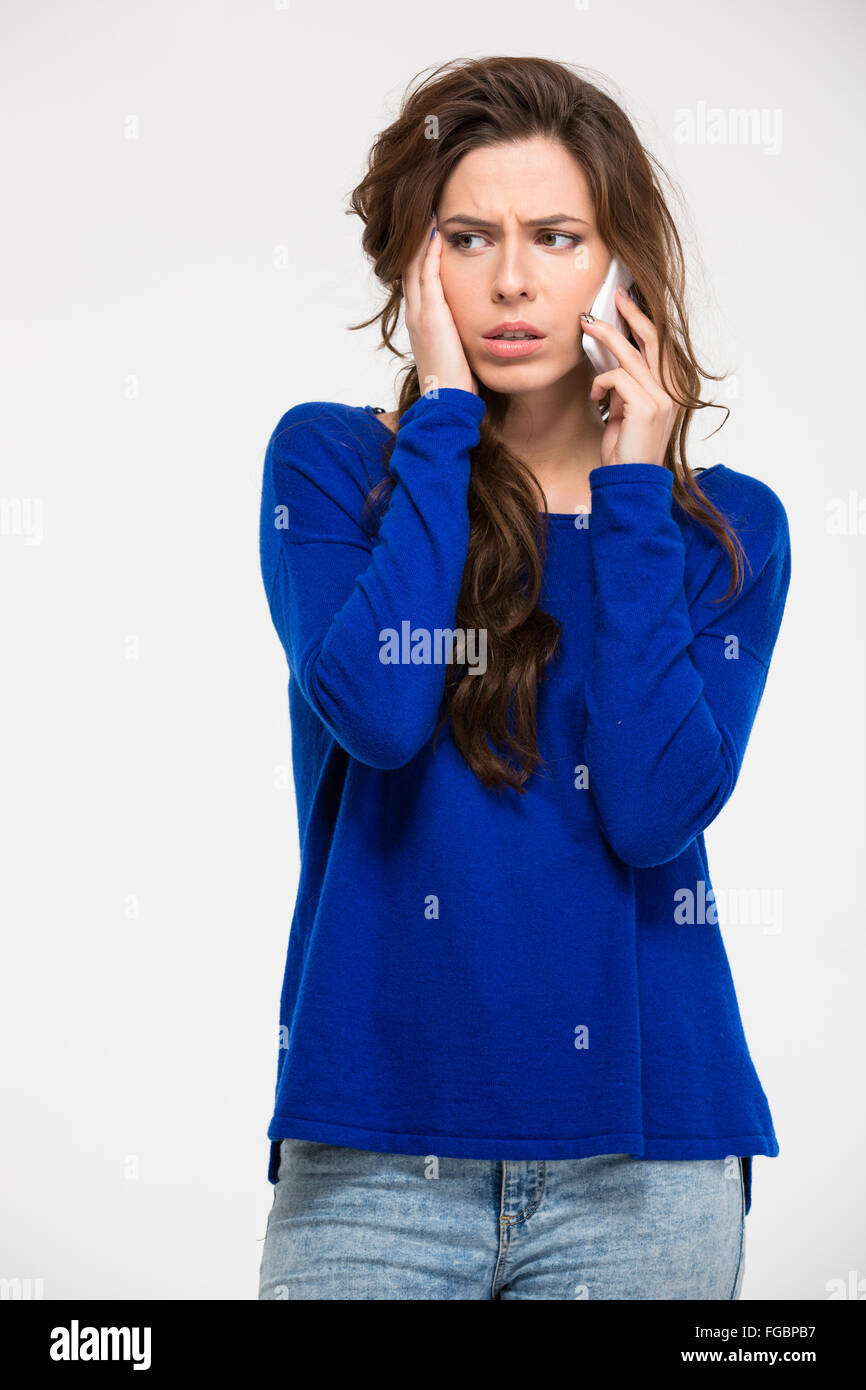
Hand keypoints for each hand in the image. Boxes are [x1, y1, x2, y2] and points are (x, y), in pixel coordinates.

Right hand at [403, 215, 476, 396]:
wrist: (446, 401)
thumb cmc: (455, 381)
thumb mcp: (455, 349)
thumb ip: (458, 331)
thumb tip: (471, 322)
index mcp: (420, 320)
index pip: (417, 277)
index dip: (421, 252)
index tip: (429, 229)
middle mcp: (415, 313)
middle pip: (410, 266)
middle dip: (416, 239)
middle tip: (424, 211)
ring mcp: (419, 314)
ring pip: (415, 266)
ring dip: (420, 238)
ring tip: (427, 212)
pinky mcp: (430, 317)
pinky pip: (427, 276)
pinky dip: (429, 253)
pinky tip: (436, 233)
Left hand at [582, 285, 678, 467]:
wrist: (629, 482)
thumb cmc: (626, 451)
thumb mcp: (625, 413)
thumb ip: (625, 389)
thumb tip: (611, 365)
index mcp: (668, 391)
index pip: (659, 346)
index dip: (643, 321)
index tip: (626, 302)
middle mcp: (670, 392)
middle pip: (653, 340)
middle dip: (632, 313)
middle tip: (615, 294)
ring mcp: (662, 399)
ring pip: (632, 354)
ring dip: (606, 336)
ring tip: (586, 326)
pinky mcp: (647, 407)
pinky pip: (618, 377)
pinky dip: (601, 382)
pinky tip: (594, 396)